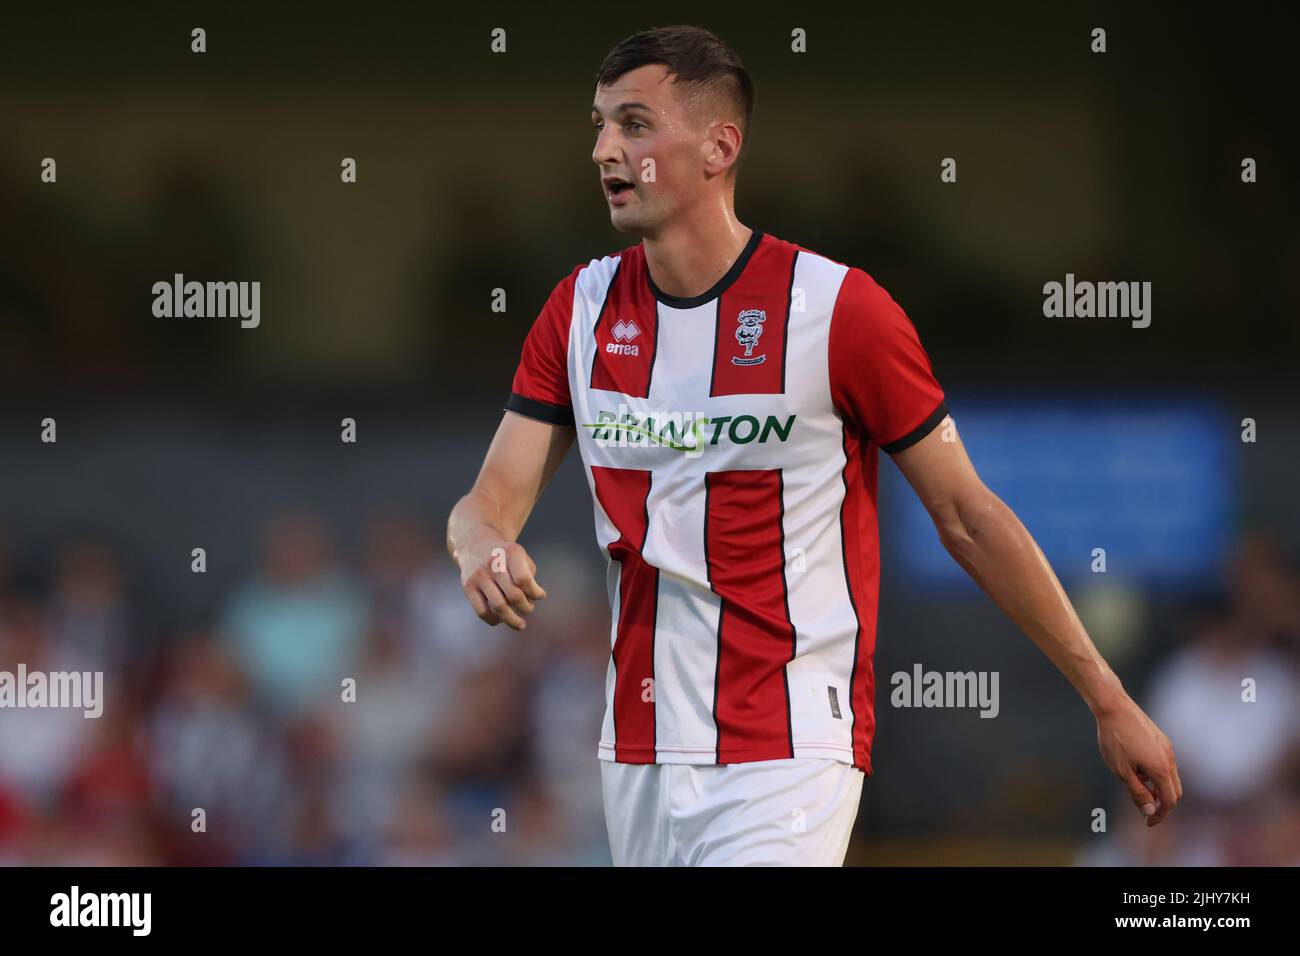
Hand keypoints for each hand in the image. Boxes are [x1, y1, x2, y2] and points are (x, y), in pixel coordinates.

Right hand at [456, 536, 546, 630]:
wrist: (475, 544)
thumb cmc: (505, 555)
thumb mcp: (521, 556)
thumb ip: (529, 575)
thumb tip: (529, 600)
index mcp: (511, 553)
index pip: (524, 580)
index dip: (535, 593)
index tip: (540, 596)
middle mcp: (493, 563)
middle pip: (514, 595)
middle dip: (526, 608)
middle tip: (529, 609)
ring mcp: (479, 575)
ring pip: (498, 606)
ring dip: (513, 620)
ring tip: (521, 624)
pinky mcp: (468, 586)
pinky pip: (482, 611)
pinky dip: (494, 620)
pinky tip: (501, 619)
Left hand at [1096, 696, 1182, 825]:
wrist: (1114, 707)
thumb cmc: (1114, 739)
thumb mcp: (1122, 771)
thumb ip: (1138, 792)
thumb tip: (1150, 811)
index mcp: (1161, 769)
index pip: (1170, 801)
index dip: (1160, 815)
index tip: (1147, 822)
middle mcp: (1170, 759)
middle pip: (1175, 791)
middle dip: (1162, 804)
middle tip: (1144, 809)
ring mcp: (1167, 748)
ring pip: (1170, 777)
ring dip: (1158, 788)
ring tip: (1135, 786)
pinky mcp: (1162, 740)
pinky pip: (1165, 764)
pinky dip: (1156, 774)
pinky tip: (1137, 770)